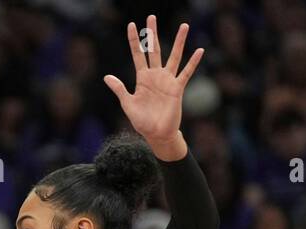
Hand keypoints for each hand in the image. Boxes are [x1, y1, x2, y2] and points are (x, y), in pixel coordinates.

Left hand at [104, 16, 202, 150]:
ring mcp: (167, 80)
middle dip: (152, 33)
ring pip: (174, 56)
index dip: (134, 41)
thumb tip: (106, 76)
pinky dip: (193, 62)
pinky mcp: (177, 88)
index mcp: (142, 78)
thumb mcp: (127, 104)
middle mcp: (155, 76)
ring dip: (179, 42)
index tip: (131, 25)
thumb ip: (119, 89)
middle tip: (151, 16)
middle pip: (154, 49)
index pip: (137, 55)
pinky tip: (199, 50)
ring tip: (184, 26)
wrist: (156, 134)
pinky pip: (186, 73)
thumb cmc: (141, 120)